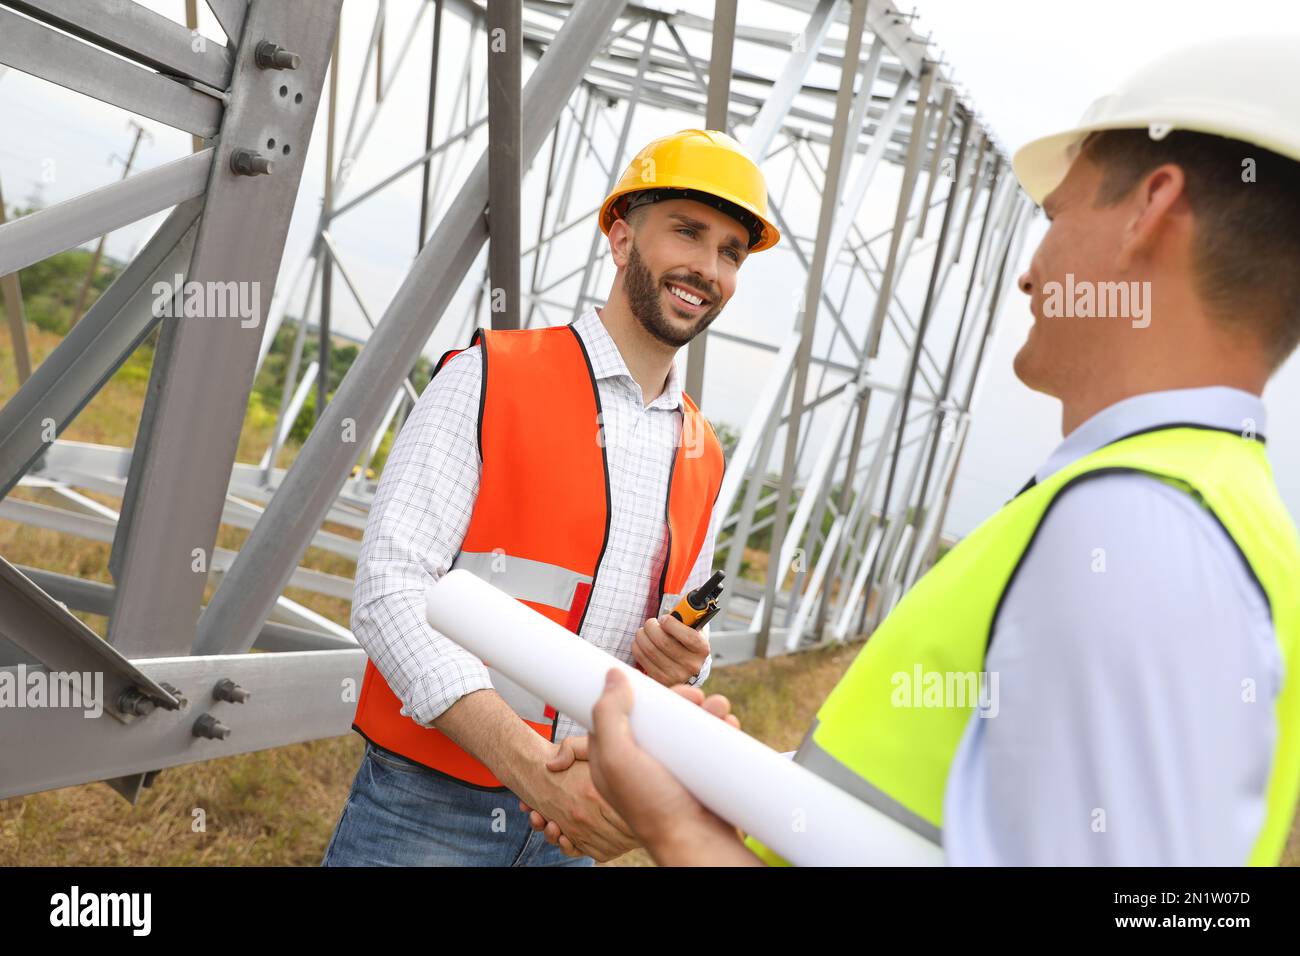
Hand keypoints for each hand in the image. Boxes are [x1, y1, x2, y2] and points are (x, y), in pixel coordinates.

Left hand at [521, 679, 743, 862]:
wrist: (696, 843)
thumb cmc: (653, 809)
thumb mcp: (618, 758)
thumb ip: (609, 715)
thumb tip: (612, 676)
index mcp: (613, 759)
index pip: (617, 714)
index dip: (635, 695)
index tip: (656, 688)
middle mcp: (641, 762)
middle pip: (657, 717)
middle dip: (679, 701)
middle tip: (695, 697)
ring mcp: (671, 769)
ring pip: (686, 727)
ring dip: (706, 711)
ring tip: (719, 709)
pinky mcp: (698, 776)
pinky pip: (709, 744)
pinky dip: (720, 730)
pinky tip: (728, 725)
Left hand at [632, 614, 707, 685]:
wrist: (686, 665)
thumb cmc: (686, 640)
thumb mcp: (692, 628)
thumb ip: (687, 616)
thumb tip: (680, 604)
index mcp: (702, 649)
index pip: (688, 636)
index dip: (671, 624)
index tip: (664, 618)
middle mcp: (691, 665)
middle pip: (663, 642)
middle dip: (651, 627)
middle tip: (650, 623)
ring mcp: (676, 675)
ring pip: (650, 650)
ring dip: (642, 636)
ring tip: (643, 631)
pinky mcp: (661, 680)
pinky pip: (642, 659)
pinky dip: (637, 647)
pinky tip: (640, 642)